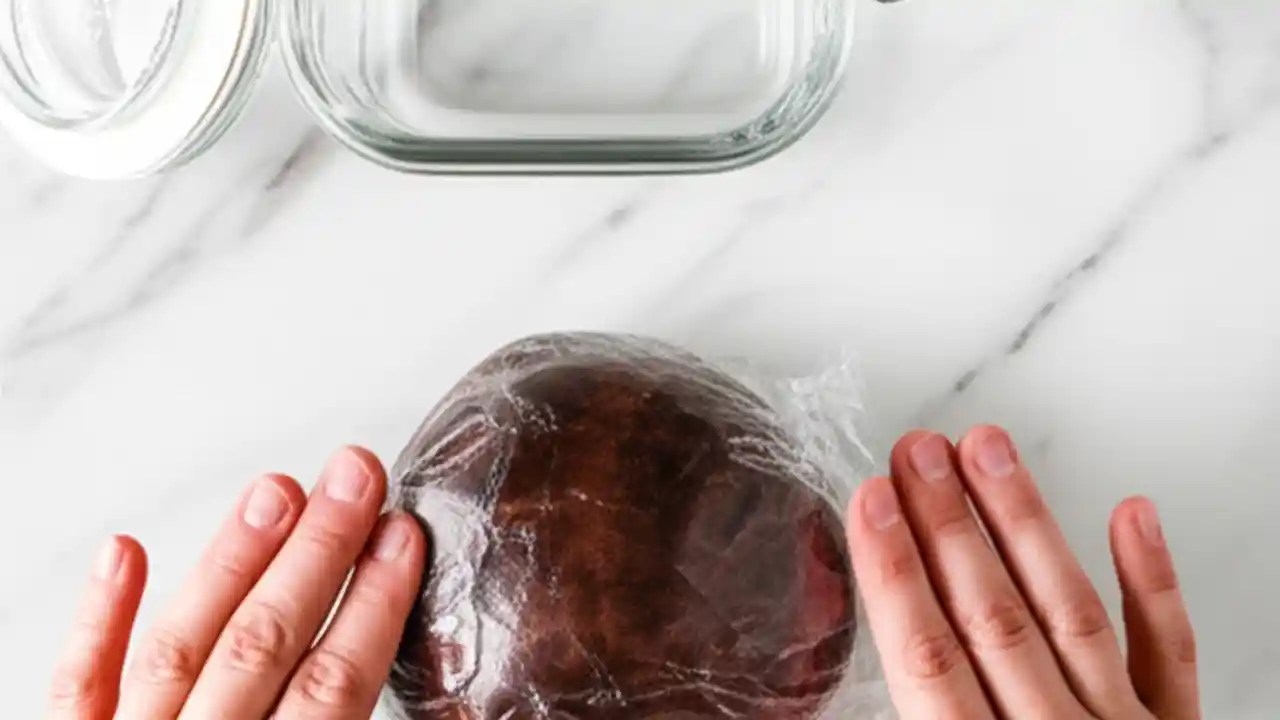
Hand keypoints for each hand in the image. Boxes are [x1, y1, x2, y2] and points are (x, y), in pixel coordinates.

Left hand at [46, 447, 426, 719]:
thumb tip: (420, 679)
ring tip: (277, 490)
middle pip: (264, 644)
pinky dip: (99, 616)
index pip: (334, 686)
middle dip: (318, 552)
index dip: (373, 606)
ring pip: (181, 645)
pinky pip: (79, 682)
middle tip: (355, 477)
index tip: (401, 537)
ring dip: (233, 560)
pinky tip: (126, 549)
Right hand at [848, 426, 1198, 718]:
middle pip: (993, 619)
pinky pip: (1168, 647)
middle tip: (918, 452)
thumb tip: (883, 640)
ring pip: (1070, 612)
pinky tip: (1128, 512)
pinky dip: (1151, 580)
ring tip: (987, 450)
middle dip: (948, 526)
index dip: (894, 574)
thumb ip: (919, 716)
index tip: (871, 503)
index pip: (927, 659)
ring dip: (1023, 523)